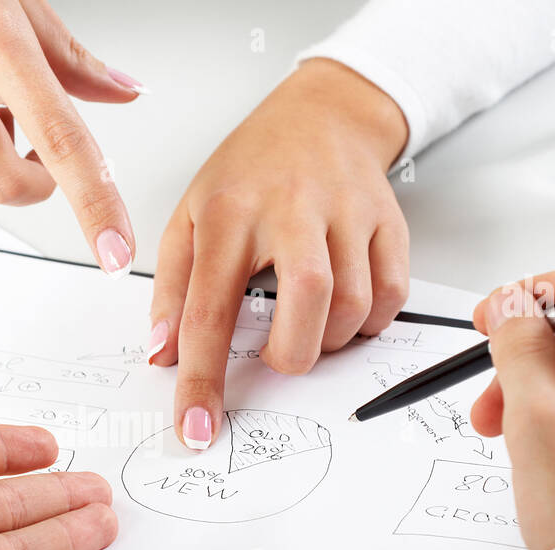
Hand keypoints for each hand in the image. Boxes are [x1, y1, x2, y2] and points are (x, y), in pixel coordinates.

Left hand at [149, 58, 409, 448]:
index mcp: (230, 212)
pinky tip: (343, 308)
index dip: (202, 381)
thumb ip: (172, 290)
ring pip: (354, 305)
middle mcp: (292, 207)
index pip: (209, 311)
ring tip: (307, 323)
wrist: (321, 113)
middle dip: (291, 354)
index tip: (197, 430)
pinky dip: (369, 322)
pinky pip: (392, 295)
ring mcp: (347, 211)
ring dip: (328, 340)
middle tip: (276, 353)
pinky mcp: (390, 220)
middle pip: (306, 301)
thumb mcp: (190, 217)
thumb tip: (163, 355)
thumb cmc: (250, 171)